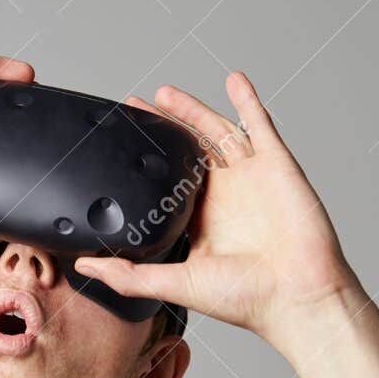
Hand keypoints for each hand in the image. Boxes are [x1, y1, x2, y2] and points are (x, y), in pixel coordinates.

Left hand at [73, 73, 360, 348]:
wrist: (296, 296)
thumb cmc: (244, 298)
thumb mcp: (174, 284)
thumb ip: (127, 275)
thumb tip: (82, 266)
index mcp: (199, 219)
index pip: (165, 180)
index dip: (145, 161)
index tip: (118, 143)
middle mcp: (224, 195)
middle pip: (187, 150)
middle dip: (161, 128)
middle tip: (133, 107)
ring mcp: (250, 178)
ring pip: (216, 132)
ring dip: (192, 110)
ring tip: (164, 93)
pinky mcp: (276, 166)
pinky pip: (260, 125)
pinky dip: (247, 101)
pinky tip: (234, 79)